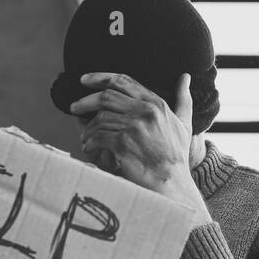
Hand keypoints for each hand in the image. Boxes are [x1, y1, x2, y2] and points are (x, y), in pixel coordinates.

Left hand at [69, 71, 204, 214]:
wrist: (172, 182)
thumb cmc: (176, 156)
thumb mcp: (183, 123)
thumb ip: (183, 99)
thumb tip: (185, 77)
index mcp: (155, 103)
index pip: (123, 81)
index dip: (100, 78)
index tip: (84, 80)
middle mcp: (144, 111)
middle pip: (106, 97)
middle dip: (85, 101)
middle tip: (73, 107)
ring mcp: (133, 127)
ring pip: (99, 119)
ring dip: (87, 129)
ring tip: (84, 138)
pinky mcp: (123, 144)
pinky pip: (98, 137)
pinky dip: (90, 143)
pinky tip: (89, 149)